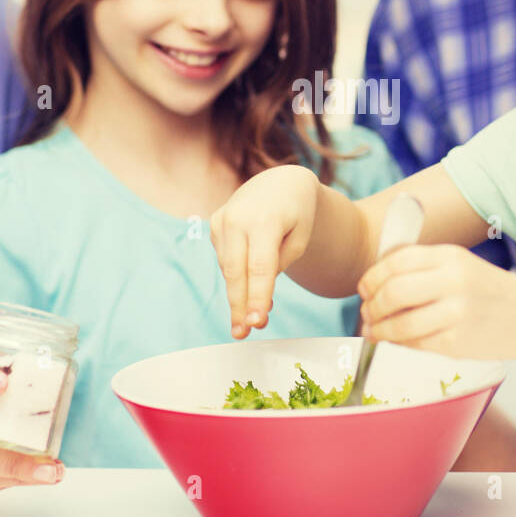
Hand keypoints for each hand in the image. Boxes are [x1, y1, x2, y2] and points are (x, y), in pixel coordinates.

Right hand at [211, 164, 320, 337]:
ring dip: (238, 295)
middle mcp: (238, 217)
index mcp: (265, 219)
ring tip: (251, 318)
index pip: (260, 267)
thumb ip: (279, 265)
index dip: (257, 297)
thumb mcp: (301, 238)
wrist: (281, 183)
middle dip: (239, 305)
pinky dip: (236, 275)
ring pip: (228, 268)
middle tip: (243, 333)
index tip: (256, 322)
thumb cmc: (297, 214)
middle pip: (236, 272)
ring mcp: (222, 219)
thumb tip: (256, 297)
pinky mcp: (215, 223)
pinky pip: (225, 259)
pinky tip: (248, 284)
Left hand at [357, 244, 515, 360]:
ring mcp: (456, 314)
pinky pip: (414, 344)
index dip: (372, 277)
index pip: (396, 262)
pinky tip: (395, 340)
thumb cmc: (487, 290)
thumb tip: (374, 283)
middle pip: (393, 292)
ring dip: (378, 329)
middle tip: (366, 312)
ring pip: (399, 323)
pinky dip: (398, 342)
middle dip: (371, 305)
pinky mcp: (457, 343)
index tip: (363, 288)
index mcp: (450, 256)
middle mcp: (453, 281)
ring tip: (373, 330)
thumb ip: (421, 268)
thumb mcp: (459, 264)